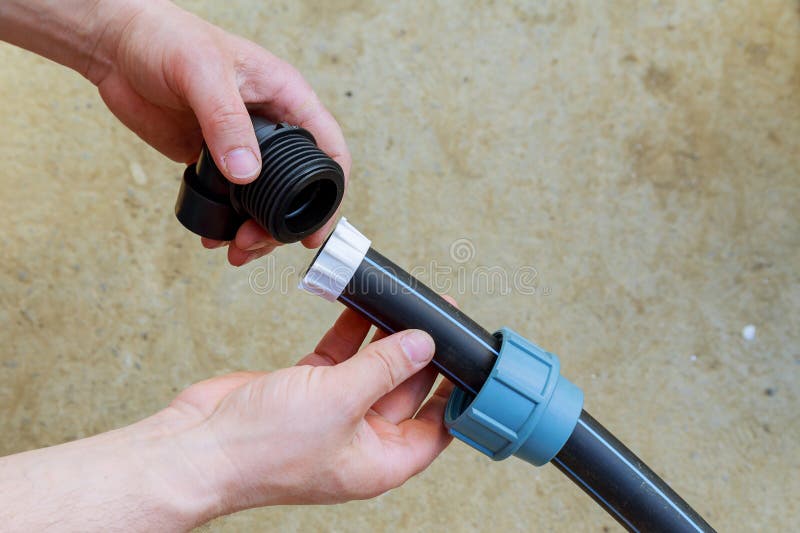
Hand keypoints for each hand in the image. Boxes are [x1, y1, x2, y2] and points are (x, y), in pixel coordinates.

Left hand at [94, 1, 350, 263]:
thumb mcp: (202, 73)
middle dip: (283, 223)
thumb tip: (246, 173)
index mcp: (286, 97)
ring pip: (265, 198)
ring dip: (256, 229)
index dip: (331, 193)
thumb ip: (227, 122)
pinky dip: (226, 221)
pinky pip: (231, 197)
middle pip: (298, 186)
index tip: (316, 228)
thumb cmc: (166, 37)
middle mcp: (271, 124)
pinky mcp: (213, 157)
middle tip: (257, 242)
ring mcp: (242, 144)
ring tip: (237, 249)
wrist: (116, 46)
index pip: (328, 148)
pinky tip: (214, 234)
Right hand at [167, 308, 452, 511]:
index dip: (456, 397)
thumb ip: (385, 369)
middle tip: (439, 318)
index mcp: (379, 460)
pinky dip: (351, 333)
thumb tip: (424, 344)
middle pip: (406, 391)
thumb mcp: (339, 401)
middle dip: (423, 355)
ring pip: (373, 370)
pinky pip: (340, 358)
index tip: (469, 363)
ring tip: (407, 304)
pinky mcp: (306, 390)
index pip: (435, 429)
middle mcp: (359, 439)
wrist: (198, 446)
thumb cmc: (263, 447)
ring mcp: (332, 414)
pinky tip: (364, 307)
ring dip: (388, 338)